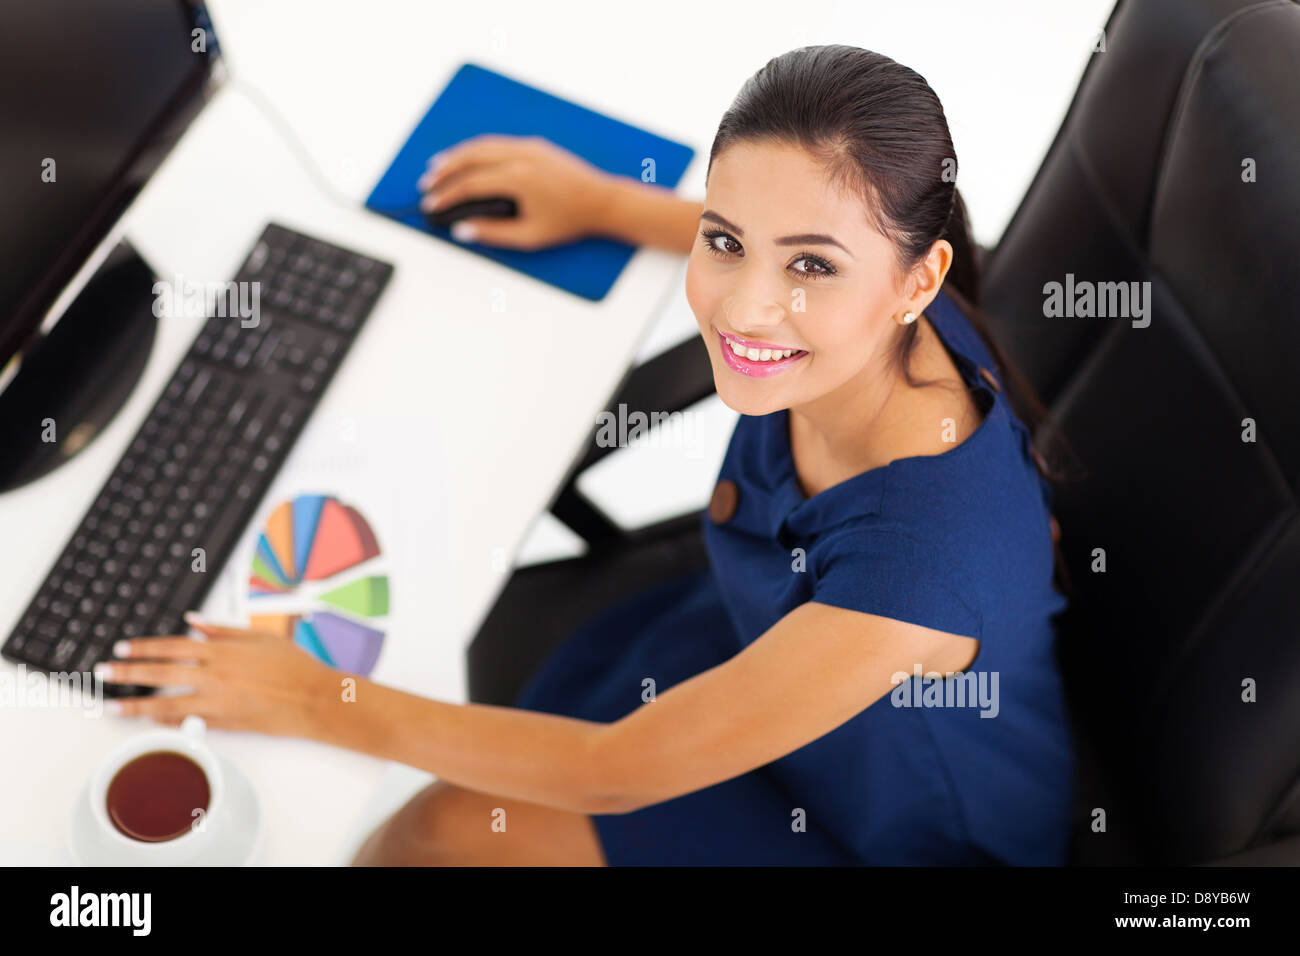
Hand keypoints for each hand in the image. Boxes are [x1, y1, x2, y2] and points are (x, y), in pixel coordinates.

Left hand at [99, 615, 339, 738]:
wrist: (314, 699)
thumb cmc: (294, 667)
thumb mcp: (261, 637)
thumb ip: (224, 629)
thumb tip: (195, 619)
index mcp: (222, 651)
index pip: (172, 646)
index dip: (144, 647)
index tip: (123, 649)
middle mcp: (215, 676)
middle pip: (160, 672)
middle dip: (127, 672)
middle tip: (103, 673)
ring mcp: (217, 702)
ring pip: (166, 703)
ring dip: (135, 704)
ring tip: (113, 705)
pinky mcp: (224, 723)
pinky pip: (187, 722)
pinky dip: (165, 722)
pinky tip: (150, 722)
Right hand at [417, 134, 613, 249]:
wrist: (602, 201)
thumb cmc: (570, 220)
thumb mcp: (530, 236)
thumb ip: (493, 233)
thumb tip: (463, 231)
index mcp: (519, 178)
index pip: (471, 184)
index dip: (448, 196)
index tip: (432, 205)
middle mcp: (521, 155)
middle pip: (471, 157)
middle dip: (445, 170)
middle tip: (427, 184)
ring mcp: (528, 147)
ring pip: (482, 145)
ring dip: (458, 155)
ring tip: (438, 168)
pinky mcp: (535, 145)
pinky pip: (497, 143)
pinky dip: (477, 150)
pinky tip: (467, 159)